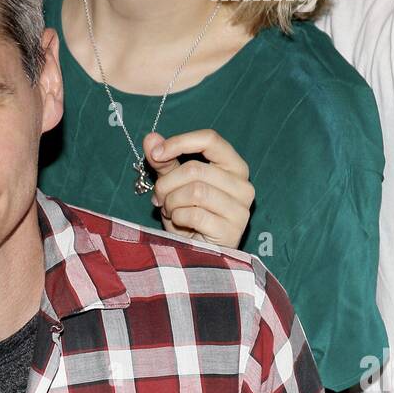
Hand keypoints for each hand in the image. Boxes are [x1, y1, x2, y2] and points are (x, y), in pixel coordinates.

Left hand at [144, 129, 254, 248]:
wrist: (199, 255)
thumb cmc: (190, 219)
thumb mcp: (176, 186)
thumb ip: (165, 162)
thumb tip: (150, 138)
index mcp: (234, 167)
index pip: (210, 140)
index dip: (180, 142)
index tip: (156, 154)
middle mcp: (243, 185)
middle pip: (195, 169)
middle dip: (167, 184)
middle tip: (158, 198)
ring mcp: (240, 209)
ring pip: (194, 191)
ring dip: (172, 202)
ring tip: (169, 211)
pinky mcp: (231, 231)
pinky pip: (194, 215)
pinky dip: (177, 218)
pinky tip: (178, 224)